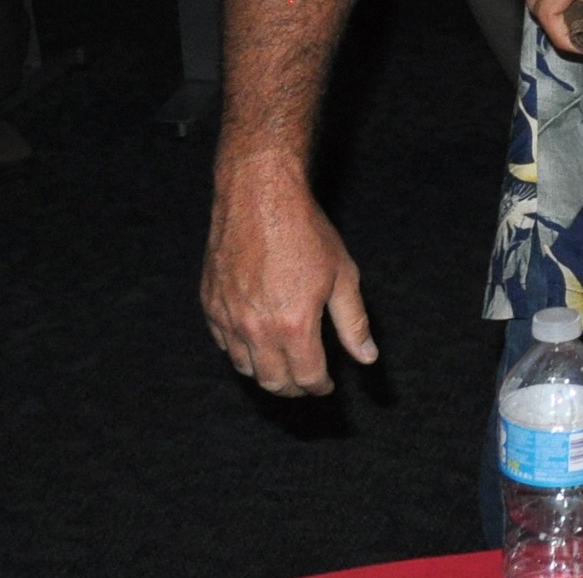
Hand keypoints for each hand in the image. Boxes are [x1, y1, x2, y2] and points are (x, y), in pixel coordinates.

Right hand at [200, 158, 375, 395]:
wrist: (261, 200)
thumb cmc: (307, 234)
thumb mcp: (343, 276)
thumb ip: (353, 323)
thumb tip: (367, 358)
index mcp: (293, 325)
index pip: (306, 377)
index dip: (319, 387)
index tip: (327, 386)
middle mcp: (256, 329)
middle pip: (273, 381)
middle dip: (294, 388)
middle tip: (307, 382)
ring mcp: (228, 319)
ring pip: (244, 368)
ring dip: (266, 373)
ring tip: (285, 366)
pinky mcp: (210, 306)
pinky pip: (223, 344)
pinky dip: (241, 352)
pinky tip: (257, 343)